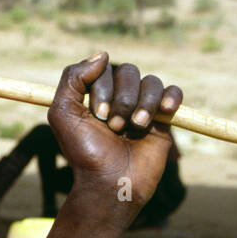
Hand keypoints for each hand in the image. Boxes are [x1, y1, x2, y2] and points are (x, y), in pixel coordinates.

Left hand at [47, 52, 182, 221]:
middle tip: (114, 126)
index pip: (104, 69)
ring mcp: (141, 107)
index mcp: (94, 94)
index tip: (98, 115)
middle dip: (122, 99)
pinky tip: (164, 112)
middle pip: (130, 72)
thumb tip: (103, 54)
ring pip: (152, 82)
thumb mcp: (62, 113)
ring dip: (143, 103)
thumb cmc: (84, 152)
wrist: (110, 183)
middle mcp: (117, 97)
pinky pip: (173, 92)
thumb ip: (72, 79)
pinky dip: (170, 97)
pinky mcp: (163, 120)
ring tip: (135, 127)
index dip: (103, 89)